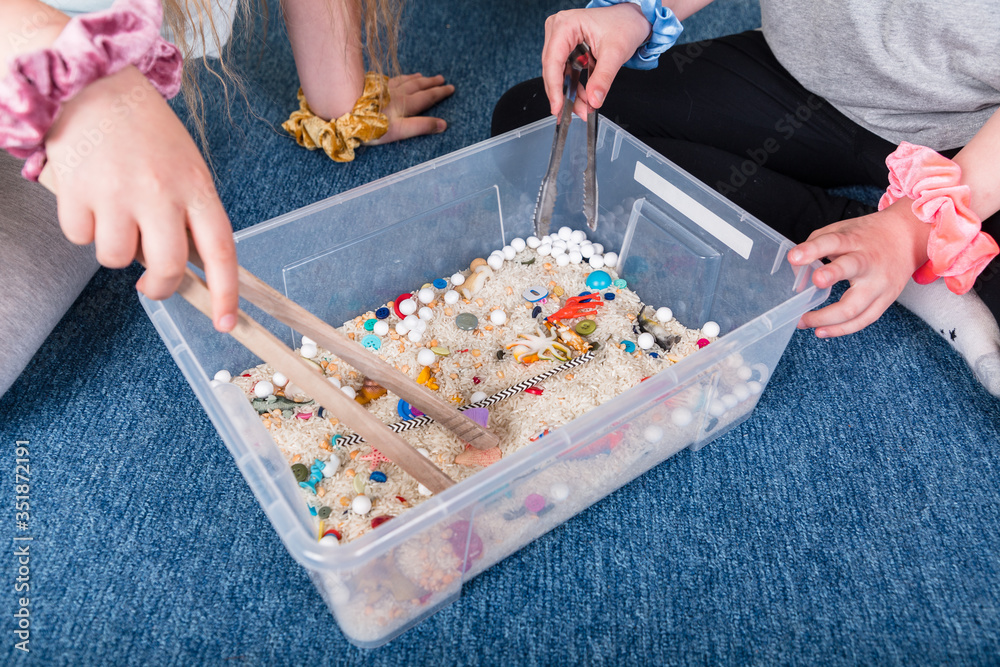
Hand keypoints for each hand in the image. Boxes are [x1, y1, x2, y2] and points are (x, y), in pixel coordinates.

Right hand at [39, 66, 238, 331]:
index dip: (225, 293)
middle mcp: (160, 192)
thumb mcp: (186, 168)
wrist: (93, 85)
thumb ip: (191, 215)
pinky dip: (82, 228)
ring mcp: (117, 193)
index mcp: (196, 187)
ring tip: (115, 215)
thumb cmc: (146, 131)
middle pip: (168, 268)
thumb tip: (187, 268)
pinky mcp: (76, 191)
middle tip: (153, 285)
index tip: (225, 322)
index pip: (220, 251)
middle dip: (161, 288)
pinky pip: (79, 238)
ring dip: (115, 250)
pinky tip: (89, 197)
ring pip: (117, 259)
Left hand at [367, 73, 454, 143]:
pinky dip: (401, 77)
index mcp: (406, 104)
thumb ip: (421, 127)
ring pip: (405, 81)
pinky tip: (400, 77)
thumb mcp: (399, 130)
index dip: (440, 92)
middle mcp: (398, 93)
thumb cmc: (372, 126)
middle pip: (418, 86)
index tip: (451, 88)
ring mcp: (385, 88)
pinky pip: (393, 79)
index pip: (428, 97)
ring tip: (424, 76)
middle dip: (431, 83)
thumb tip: (443, 124)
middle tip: (442, 79)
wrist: (345, 109)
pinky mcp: (373, 87)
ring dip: (417, 79)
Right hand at [542, 5, 650, 118]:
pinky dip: (575, 88)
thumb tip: (594, 99)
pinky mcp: (566, 50)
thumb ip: (603, 78)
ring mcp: (561, 40)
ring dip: (570, 94)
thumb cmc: (624, 24)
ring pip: (558, 75)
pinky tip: (583, 99)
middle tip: (573, 113)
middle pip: (552, 70)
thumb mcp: (615, 52)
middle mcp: (558, 31)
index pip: (552, 61)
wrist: (633, 19)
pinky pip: (566, 74)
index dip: (554, 87)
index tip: (558, 107)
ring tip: (584, 108)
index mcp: (566, 25)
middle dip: (564, 94)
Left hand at [787, 201, 930, 337]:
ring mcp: (879, 283)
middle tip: (813, 284)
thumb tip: (798, 281)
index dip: (812, 250)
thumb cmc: (865, 236)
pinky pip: (864, 320)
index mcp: (854, 240)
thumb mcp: (839, 231)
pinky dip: (841, 329)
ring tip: (804, 322)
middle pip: (851, 268)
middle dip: (830, 275)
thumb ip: (815, 249)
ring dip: (826, 318)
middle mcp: (869, 261)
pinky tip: (822, 331)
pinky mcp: (886, 300)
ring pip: (855, 306)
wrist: (907, 238)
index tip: (794, 257)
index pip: (833, 241)